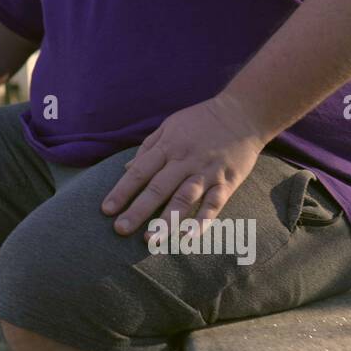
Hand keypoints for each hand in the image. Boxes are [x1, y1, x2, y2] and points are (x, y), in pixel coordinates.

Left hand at [101, 93, 269, 237]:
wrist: (243, 112)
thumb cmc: (202, 120)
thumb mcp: (170, 126)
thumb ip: (148, 148)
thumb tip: (126, 170)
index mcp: (168, 146)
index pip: (140, 171)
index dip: (122, 191)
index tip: (107, 210)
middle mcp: (185, 160)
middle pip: (158, 188)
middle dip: (138, 210)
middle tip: (121, 229)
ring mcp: (207, 172)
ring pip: (184, 198)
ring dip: (166, 220)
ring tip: (151, 239)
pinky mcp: (227, 181)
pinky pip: (214, 203)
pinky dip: (203, 220)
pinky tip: (190, 236)